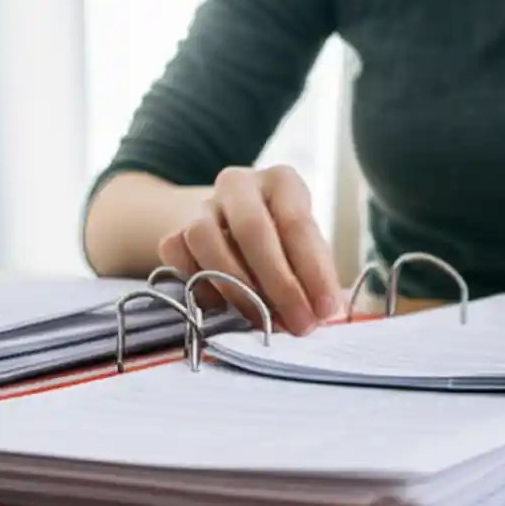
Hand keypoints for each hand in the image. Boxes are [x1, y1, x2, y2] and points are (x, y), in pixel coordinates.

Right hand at [157, 165, 342, 334]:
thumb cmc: (282, 240)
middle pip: (251, 229)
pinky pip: (177, 255)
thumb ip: (317, 274)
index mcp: (281, 181)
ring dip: (237, 287)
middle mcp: (238, 185)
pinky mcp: (174, 229)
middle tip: (297, 324)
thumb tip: (330, 311)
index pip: (297, 224)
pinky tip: (222, 304)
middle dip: (278, 285)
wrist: (230, 226)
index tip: (326, 310)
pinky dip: (199, 283)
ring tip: (262, 319)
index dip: (313, 272)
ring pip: (205, 239)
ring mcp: (202, 205)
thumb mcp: (308, 247)